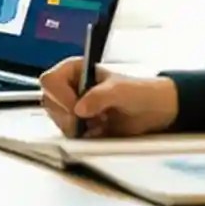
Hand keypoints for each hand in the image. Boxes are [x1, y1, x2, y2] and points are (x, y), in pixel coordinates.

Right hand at [39, 57, 178, 137]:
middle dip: (68, 114)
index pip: (50, 80)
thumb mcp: (121, 91)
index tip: (76, 107)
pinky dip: (83, 136)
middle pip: (49, 102)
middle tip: (89, 118)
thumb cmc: (140, 92)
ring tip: (99, 121)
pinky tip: (99, 130)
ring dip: (77, 126)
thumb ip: (100, 96)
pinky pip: (69, 134)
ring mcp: (73, 107)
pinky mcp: (79, 125)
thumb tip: (79, 108)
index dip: (59, 95)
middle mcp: (70, 87)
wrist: (155, 111)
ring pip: (57, 120)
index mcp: (76, 69)